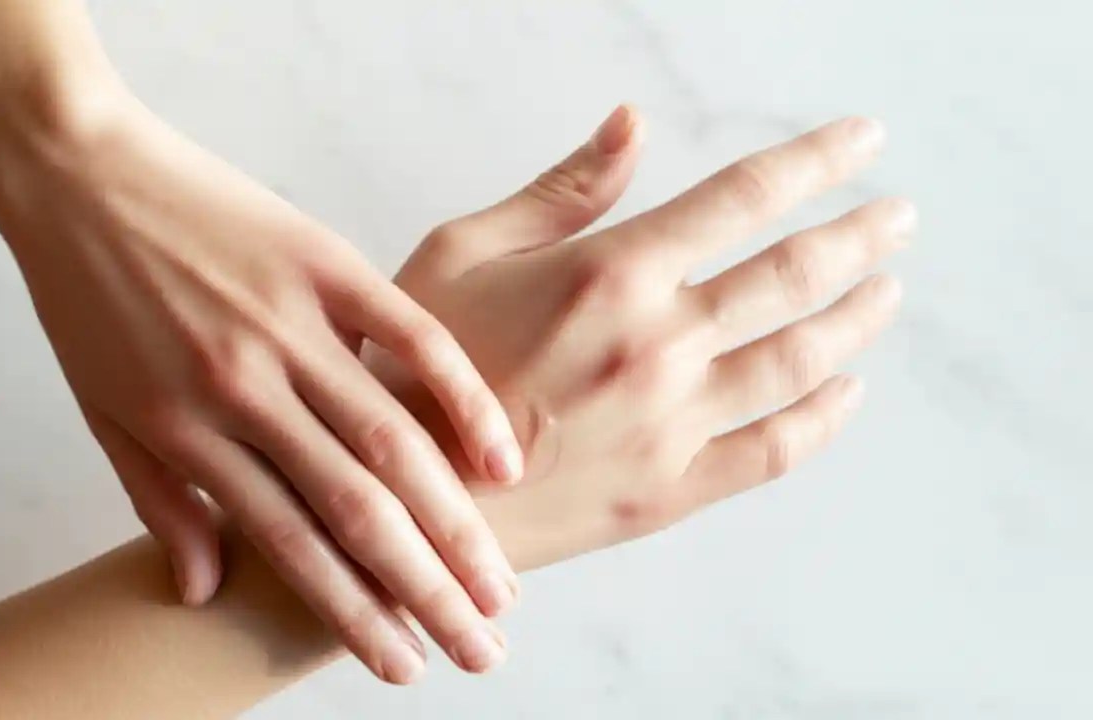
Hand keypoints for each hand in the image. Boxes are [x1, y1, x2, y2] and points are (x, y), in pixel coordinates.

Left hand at [0, 91, 523, 681]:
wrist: (72, 169)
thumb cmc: (86, 296)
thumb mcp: (102, 409)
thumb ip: (159, 502)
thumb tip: (204, 591)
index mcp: (188, 432)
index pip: (289, 547)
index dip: (351, 616)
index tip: (405, 665)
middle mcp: (245, 390)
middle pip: (356, 510)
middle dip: (426, 593)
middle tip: (482, 651)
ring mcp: (289, 325)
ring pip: (391, 440)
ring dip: (455, 521)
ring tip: (504, 581)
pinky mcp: (324, 264)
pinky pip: (409, 336)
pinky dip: (460, 397)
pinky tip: (502, 456)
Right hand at [378, 107, 911, 568]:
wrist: (399, 501)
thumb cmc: (415, 370)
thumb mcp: (465, 253)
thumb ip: (561, 190)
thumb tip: (632, 125)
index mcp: (611, 274)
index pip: (746, 197)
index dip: (816, 161)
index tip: (864, 142)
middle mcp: (659, 345)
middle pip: (796, 275)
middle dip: (860, 236)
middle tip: (897, 215)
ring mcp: (674, 425)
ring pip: (802, 360)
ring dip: (856, 318)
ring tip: (887, 290)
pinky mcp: (670, 491)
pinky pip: (775, 449)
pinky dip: (823, 416)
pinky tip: (846, 391)